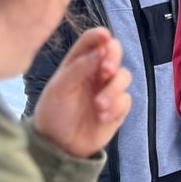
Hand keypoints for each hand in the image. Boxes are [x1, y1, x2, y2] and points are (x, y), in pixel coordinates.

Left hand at [31, 27, 131, 157]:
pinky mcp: (118, 108)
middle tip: (106, 69)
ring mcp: (108, 89)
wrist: (59, 145)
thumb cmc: (54, 112)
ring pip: (124, 76)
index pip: (92, 40)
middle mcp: (96, 72)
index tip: (104, 37)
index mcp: (79, 62)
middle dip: (113, 58)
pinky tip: (102, 116)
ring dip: (113, 89)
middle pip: (114, 53)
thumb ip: (80, 67)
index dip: (100, 36)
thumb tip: (101, 49)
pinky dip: (116, 106)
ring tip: (99, 105)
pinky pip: (126, 99)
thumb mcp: (60, 88)